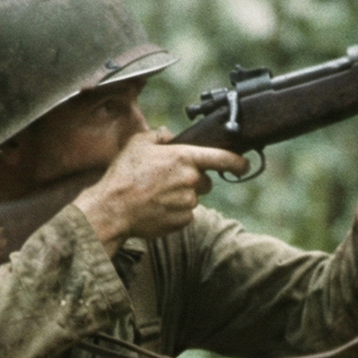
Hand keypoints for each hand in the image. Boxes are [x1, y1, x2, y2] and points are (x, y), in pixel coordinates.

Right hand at [73, 129, 249, 249]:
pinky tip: (156, 208)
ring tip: (156, 195)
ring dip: (181, 196)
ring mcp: (188, 203)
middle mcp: (191, 181)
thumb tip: (170, 136)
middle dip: (193, 180)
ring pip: (193, 198)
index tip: (244, 165)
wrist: (113, 209)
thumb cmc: (124, 175)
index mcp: (184, 158)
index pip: (221, 158)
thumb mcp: (138, 143)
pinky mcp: (182, 221)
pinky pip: (185, 215)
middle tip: (168, 181)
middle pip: (204, 181)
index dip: (237, 162)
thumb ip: (159, 135)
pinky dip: (175, 212)